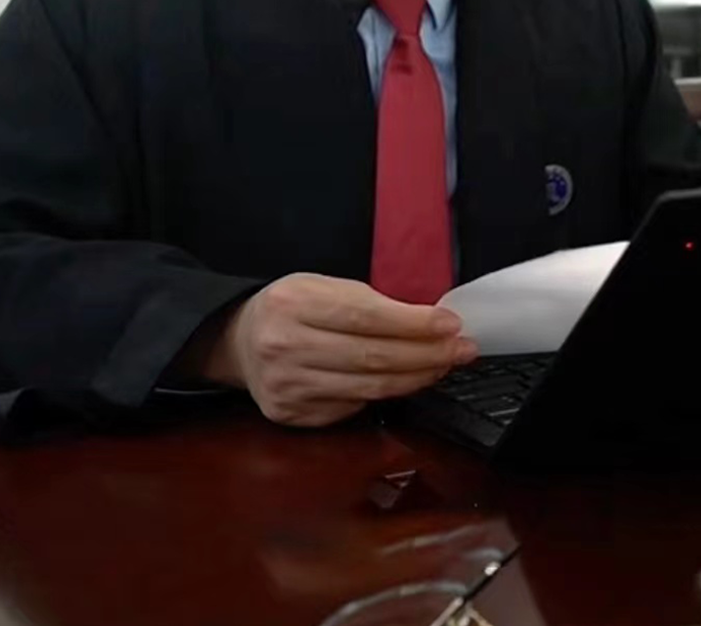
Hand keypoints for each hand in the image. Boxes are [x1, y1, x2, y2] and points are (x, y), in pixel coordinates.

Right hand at [194, 273, 477, 426]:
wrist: (239, 341)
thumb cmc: (292, 308)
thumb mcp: (321, 286)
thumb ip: (368, 302)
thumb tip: (430, 323)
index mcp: (294, 302)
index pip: (366, 317)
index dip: (414, 324)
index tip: (451, 325)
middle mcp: (285, 345)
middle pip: (372, 358)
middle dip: (427, 355)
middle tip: (462, 350)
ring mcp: (286, 385)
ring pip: (368, 388)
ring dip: (415, 378)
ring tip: (443, 366)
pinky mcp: (291, 414)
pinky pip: (352, 406)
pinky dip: (384, 395)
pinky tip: (404, 382)